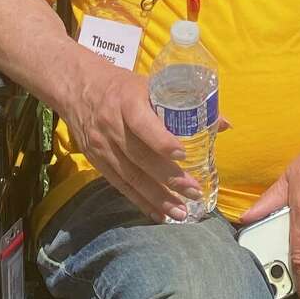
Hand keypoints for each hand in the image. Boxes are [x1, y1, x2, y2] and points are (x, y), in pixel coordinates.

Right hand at [60, 52, 202, 222]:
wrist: (76, 86)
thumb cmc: (119, 84)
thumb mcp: (148, 84)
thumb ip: (182, 103)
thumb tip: (223, 123)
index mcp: (126, 100)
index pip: (142, 123)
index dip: (161, 141)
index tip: (183, 154)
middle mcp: (112, 125)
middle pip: (140, 156)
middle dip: (168, 178)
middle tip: (194, 191)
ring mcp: (102, 146)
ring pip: (131, 176)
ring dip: (157, 197)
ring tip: (181, 212)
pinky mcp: (96, 160)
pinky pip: (120, 185)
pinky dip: (140, 201)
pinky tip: (159, 215)